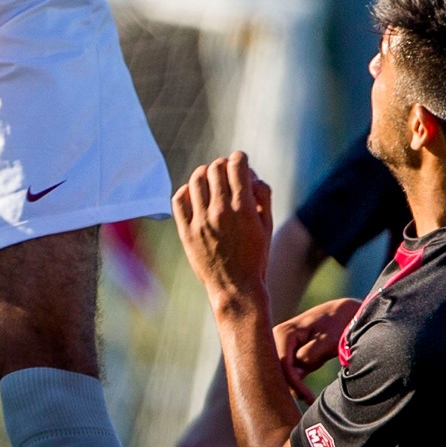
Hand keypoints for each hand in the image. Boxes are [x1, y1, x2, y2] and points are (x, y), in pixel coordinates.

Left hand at [173, 151, 275, 308]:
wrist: (236, 288)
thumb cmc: (256, 257)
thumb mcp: (267, 227)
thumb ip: (262, 197)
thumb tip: (252, 176)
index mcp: (243, 209)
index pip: (236, 166)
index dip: (239, 158)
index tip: (240, 160)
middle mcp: (220, 211)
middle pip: (215, 168)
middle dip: (223, 164)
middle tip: (226, 170)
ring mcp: (200, 221)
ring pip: (196, 179)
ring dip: (205, 174)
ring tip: (210, 178)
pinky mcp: (185, 231)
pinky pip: (179, 198)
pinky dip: (186, 189)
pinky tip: (194, 193)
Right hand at [273, 298, 359, 401]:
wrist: (343, 312)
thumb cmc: (338, 324)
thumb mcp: (328, 339)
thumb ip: (311, 354)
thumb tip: (297, 371)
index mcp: (284, 333)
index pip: (281, 363)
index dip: (293, 383)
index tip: (309, 398)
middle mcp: (276, 338)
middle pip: (274, 369)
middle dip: (287, 387)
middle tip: (307, 401)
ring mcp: (280, 346)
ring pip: (278, 372)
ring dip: (291, 386)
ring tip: (309, 398)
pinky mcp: (288, 352)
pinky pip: (285, 371)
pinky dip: (294, 383)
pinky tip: (306, 393)